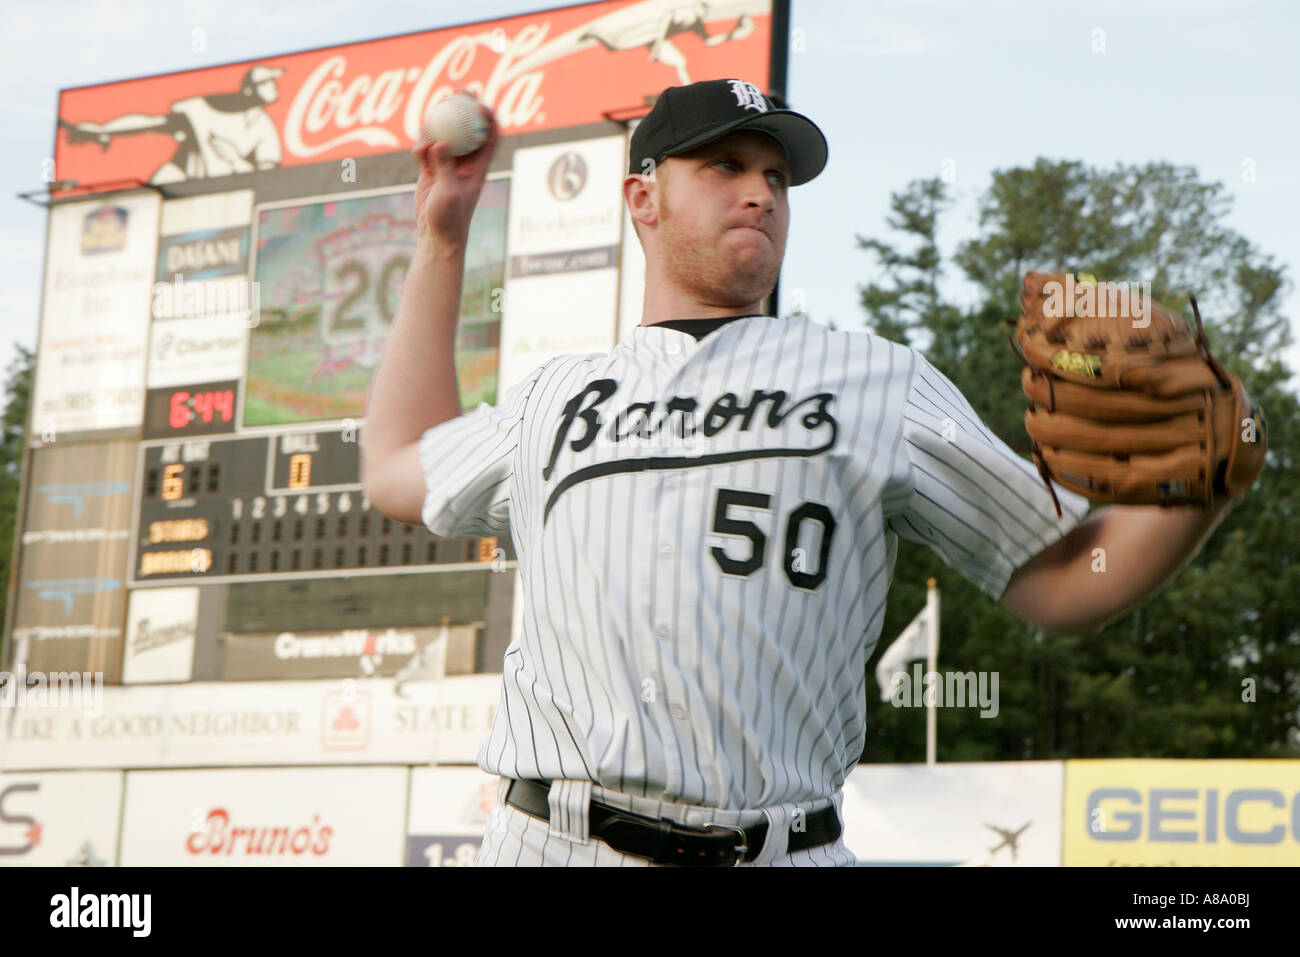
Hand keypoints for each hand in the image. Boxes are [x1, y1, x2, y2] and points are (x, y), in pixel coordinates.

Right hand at [411, 99, 499, 246]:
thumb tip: (442, 142)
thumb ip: (445, 167)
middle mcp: (466, 163)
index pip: (490, 136)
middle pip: (468, 128)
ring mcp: (447, 165)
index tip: (479, 102)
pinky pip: (426, 149)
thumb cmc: (450, 218)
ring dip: (436, 125)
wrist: (436, 235)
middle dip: (464, 107)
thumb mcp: (449, 192)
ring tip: (428, 121)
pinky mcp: (431, 171)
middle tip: (456, 90)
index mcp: (479, 167)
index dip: (489, 117)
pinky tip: (417, 150)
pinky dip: (421, 146)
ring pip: (444, 135)